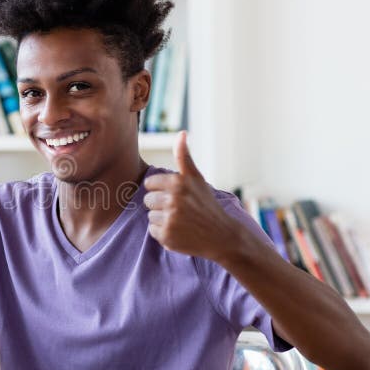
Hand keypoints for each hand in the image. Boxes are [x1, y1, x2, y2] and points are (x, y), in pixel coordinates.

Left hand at [143, 131, 237, 261]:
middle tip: (180, 209)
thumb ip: (184, 156)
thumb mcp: (197, 178)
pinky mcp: (166, 236)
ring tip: (181, 221)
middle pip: (148, 200)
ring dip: (162, 219)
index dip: (161, 190)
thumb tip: (181, 133)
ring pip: (150, 216)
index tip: (176, 195)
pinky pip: (153, 230)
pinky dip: (163, 232)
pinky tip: (179, 231)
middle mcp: (173, 200)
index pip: (150, 184)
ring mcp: (169, 219)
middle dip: (160, 204)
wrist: (222, 236)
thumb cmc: (207, 204)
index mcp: (178, 183)